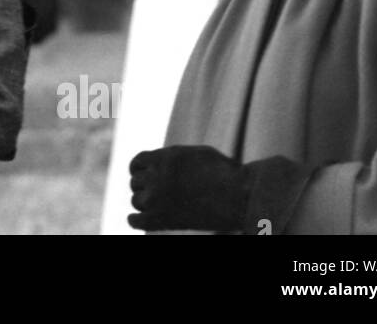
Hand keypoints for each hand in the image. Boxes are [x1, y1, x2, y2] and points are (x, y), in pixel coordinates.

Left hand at [128, 145, 251, 231]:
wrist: (241, 196)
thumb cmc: (228, 175)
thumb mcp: (199, 155)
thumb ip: (177, 158)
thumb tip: (166, 162)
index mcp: (165, 157)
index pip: (137, 163)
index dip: (140, 171)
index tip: (145, 178)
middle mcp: (156, 175)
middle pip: (135, 183)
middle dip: (145, 188)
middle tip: (158, 195)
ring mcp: (157, 198)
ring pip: (136, 201)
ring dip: (145, 204)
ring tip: (159, 207)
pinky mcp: (161, 219)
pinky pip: (135, 221)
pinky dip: (135, 220)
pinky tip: (139, 220)